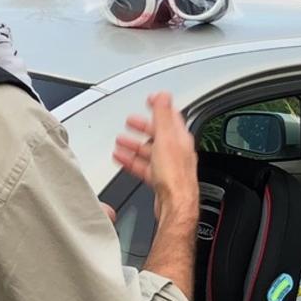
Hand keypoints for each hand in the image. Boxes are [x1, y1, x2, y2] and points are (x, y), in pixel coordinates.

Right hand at [113, 93, 198, 234]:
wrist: (175, 205)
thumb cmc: (174, 176)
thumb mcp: (166, 139)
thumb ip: (163, 116)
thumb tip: (164, 95)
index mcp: (179, 138)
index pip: (170, 116)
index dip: (159, 106)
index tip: (150, 99)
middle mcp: (176, 151)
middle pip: (157, 134)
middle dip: (142, 126)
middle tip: (130, 122)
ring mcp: (168, 166)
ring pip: (149, 151)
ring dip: (133, 145)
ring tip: (120, 141)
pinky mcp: (160, 180)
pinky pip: (143, 167)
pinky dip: (132, 162)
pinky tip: (122, 160)